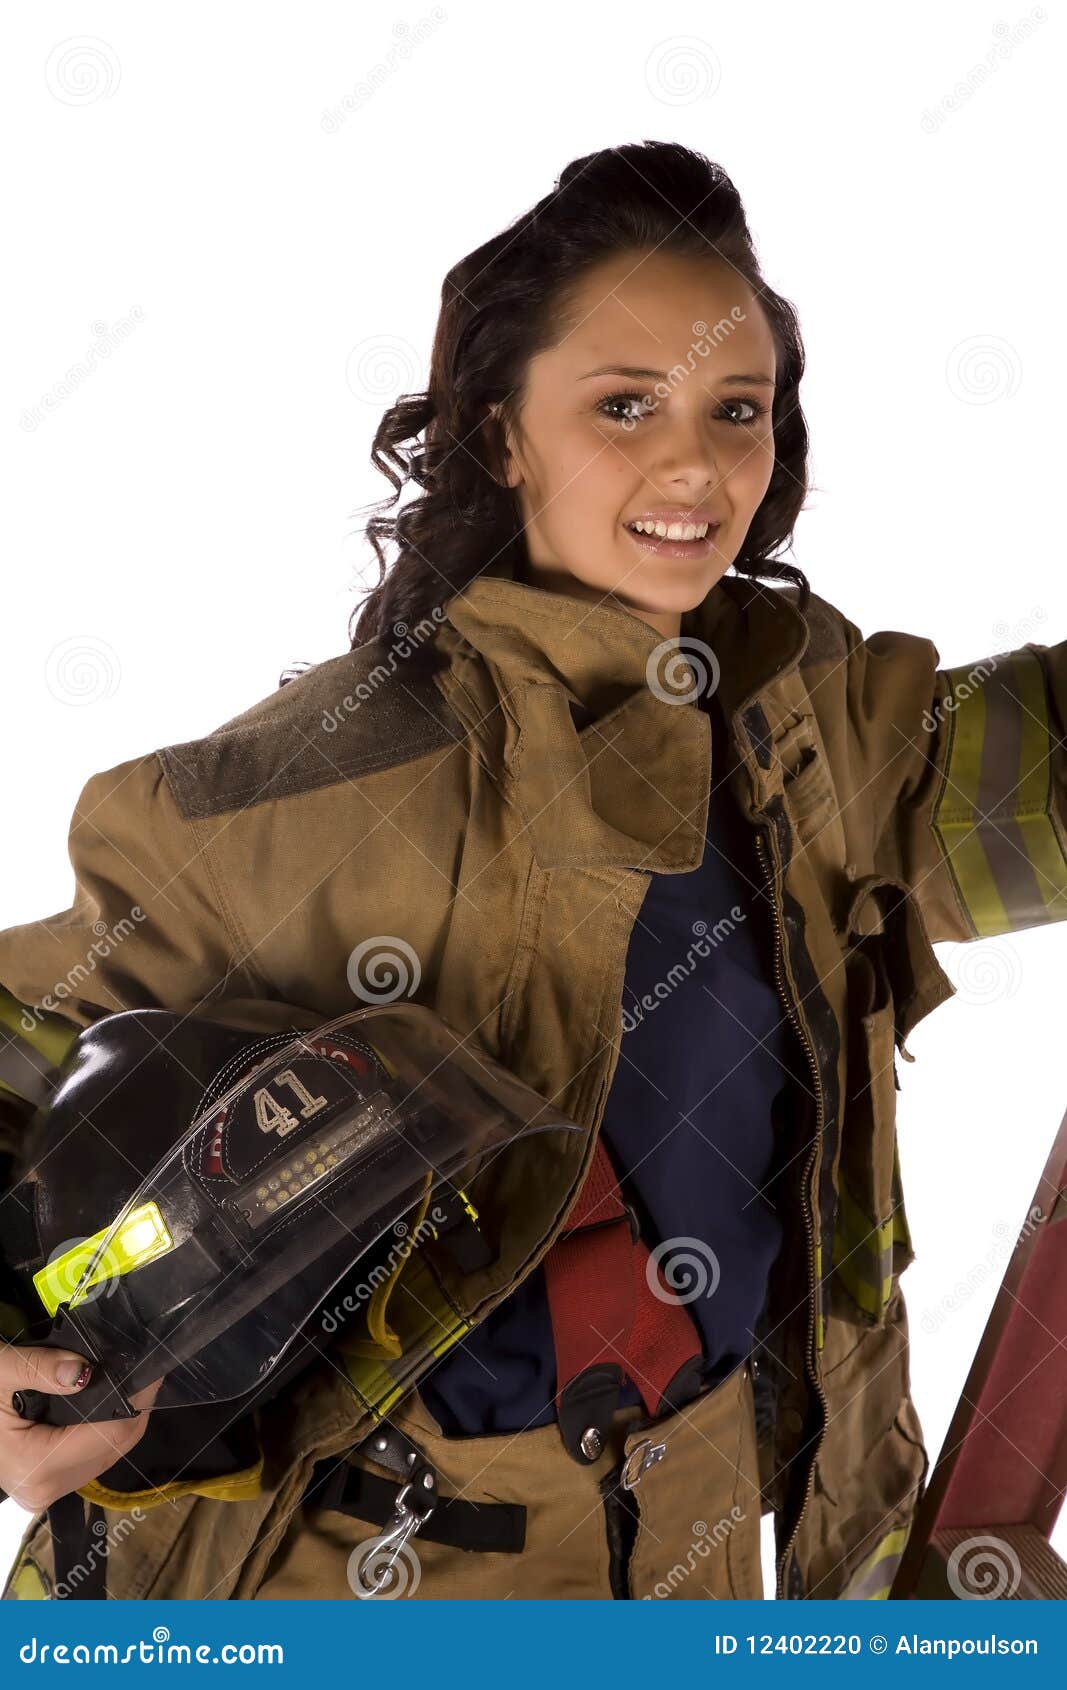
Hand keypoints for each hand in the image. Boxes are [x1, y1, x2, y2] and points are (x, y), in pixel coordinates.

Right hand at [0, 1343, 162, 1513]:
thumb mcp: (0, 1372)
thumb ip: (40, 1368)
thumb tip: (83, 1370)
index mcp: (37, 1466)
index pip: (111, 1435)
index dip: (138, 1400)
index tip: (153, 1366)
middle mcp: (47, 1489)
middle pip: (115, 1447)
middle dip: (136, 1407)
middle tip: (148, 1366)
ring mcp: (47, 1492)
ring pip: (108, 1455)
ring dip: (124, 1419)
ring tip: (134, 1380)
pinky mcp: (48, 1486)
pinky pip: (92, 1459)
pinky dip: (106, 1431)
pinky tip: (112, 1403)